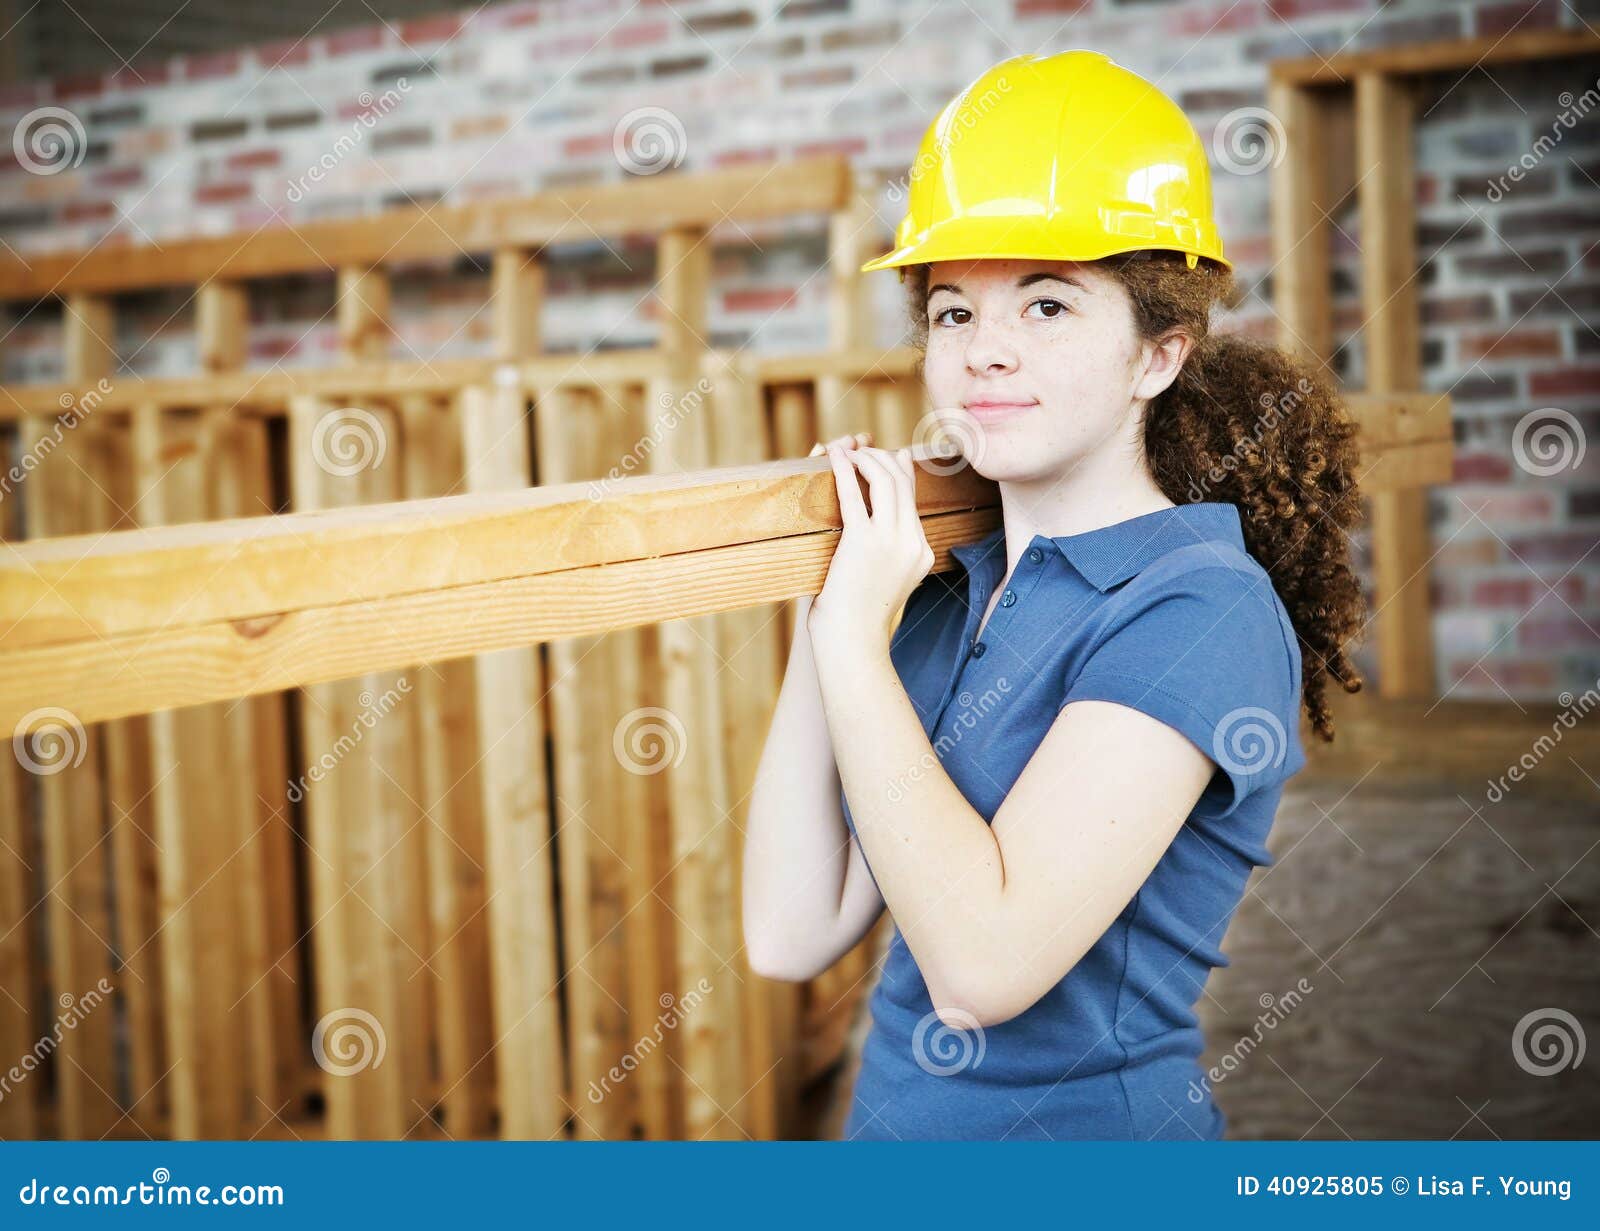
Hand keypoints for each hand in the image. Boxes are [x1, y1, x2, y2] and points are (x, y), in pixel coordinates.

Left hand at [807, 439, 933, 655]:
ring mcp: (891, 541)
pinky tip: (833, 456)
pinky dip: (843, 469)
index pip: (912, 495)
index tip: (881, 454)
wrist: (853, 643)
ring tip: (844, 450)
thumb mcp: (884, 580)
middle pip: (901, 480)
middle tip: (858, 449)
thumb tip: (870, 529)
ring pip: (884, 479)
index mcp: (921, 550)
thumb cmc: (858, 617)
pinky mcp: (863, 543)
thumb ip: (886, 552)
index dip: (896, 468)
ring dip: (863, 458)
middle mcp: (912, 542)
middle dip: (878, 456)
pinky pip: (854, 494)